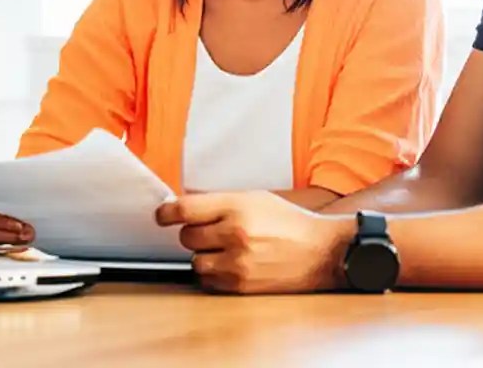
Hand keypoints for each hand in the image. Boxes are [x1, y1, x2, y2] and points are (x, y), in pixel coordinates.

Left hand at [154, 190, 354, 293]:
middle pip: (186, 236)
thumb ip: (221, 202)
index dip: (166, 213)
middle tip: (210, 232)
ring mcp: (236, 262)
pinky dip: (214, 274)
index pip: (185, 209)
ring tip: (224, 250)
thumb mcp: (257, 198)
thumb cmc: (290, 223)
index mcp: (237, 207)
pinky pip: (209, 281)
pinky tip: (231, 264)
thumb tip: (186, 207)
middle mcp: (234, 233)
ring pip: (195, 261)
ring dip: (203, 256)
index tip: (161, 215)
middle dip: (195, 234)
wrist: (320, 252)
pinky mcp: (240, 285)